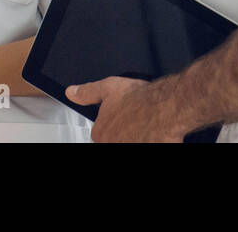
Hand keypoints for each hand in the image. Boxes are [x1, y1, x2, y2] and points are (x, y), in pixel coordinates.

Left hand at [66, 76, 187, 141]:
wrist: (165, 106)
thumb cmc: (139, 98)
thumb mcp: (107, 88)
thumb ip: (87, 92)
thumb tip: (72, 93)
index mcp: (101, 134)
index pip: (102, 134)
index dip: (113, 123)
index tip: (122, 117)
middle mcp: (113, 145)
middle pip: (116, 140)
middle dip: (125, 132)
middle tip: (135, 120)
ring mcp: (130, 147)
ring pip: (131, 141)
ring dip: (138, 136)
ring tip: (145, 125)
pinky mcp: (150, 149)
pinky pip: (147, 143)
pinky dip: (150, 138)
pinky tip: (154, 132)